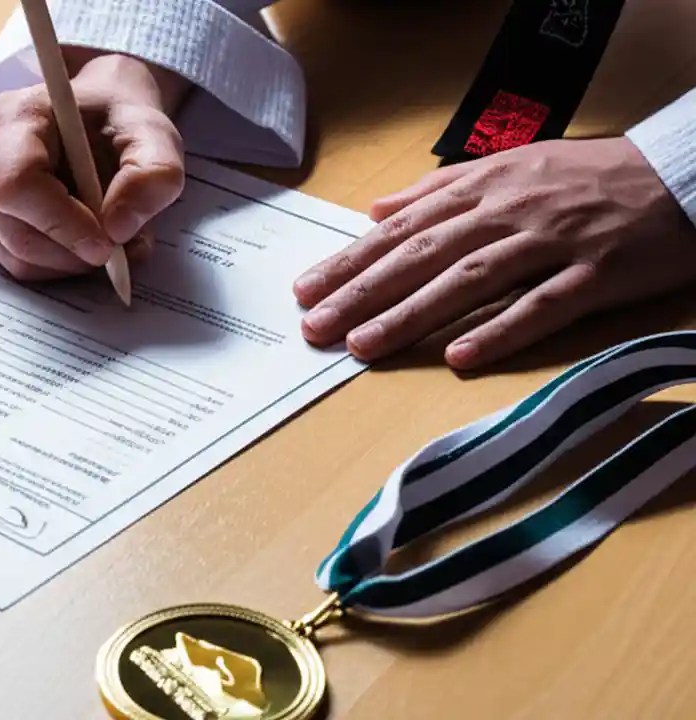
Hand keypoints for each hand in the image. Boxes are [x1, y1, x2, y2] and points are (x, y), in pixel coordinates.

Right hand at [0, 52, 189, 280]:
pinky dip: (57, 264)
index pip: (16, 187)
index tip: (106, 244)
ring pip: (16, 258)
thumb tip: (119, 229)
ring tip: (110, 237)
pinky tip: (83, 239)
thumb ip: (152, 175)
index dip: (61, 224)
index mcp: (10, 119)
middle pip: (17, 234)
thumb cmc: (115, 121)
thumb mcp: (154, 135)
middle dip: (75, 253)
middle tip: (124, 246)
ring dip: (71, 262)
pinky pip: (15, 263)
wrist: (91, 119)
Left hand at [293, 137, 695, 368]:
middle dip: (363, 293)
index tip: (307, 291)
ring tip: (364, 345)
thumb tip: (377, 211)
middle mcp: (509, 212)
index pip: (402, 230)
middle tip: (316, 327)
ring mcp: (553, 243)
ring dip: (412, 315)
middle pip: (423, 256)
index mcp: (484, 187)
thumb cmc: (587, 176)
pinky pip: (543, 306)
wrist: (680, 173)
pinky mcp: (597, 274)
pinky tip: (460, 358)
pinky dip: (500, 331)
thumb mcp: (510, 167)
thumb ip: (440, 191)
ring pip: (469, 282)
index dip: (352, 262)